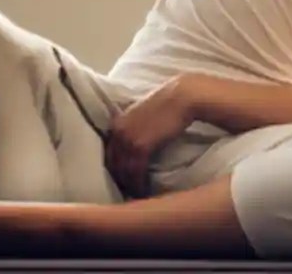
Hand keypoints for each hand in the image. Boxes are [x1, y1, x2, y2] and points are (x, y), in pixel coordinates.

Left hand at [104, 77, 195, 198]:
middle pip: (113, 163)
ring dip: (129, 184)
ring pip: (123, 170)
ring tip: (136, 195)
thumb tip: (139, 140)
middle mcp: (118, 132)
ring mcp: (127, 139)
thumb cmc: (169, 104)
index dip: (115, 167)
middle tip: (128, 191)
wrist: (181, 96)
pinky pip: (135, 170)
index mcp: (117, 123)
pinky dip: (139, 183)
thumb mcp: (145, 114)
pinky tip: (144, 190)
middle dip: (120, 179)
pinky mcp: (140, 146)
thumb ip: (136, 126)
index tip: (123, 178)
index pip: (110, 152)